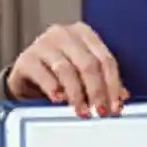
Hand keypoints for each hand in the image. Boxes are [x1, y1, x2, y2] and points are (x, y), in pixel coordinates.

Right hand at [6, 22, 127, 116]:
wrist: (25, 76)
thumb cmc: (57, 73)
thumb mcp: (82, 76)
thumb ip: (102, 83)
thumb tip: (121, 99)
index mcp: (84, 34)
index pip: (105, 59)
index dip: (113, 85)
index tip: (115, 106)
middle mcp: (64, 34)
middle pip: (88, 64)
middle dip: (97, 91)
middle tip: (100, 111)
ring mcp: (43, 44)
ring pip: (66, 69)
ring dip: (77, 94)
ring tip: (82, 111)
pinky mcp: (27, 58)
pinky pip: (43, 74)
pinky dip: (53, 88)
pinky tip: (59, 100)